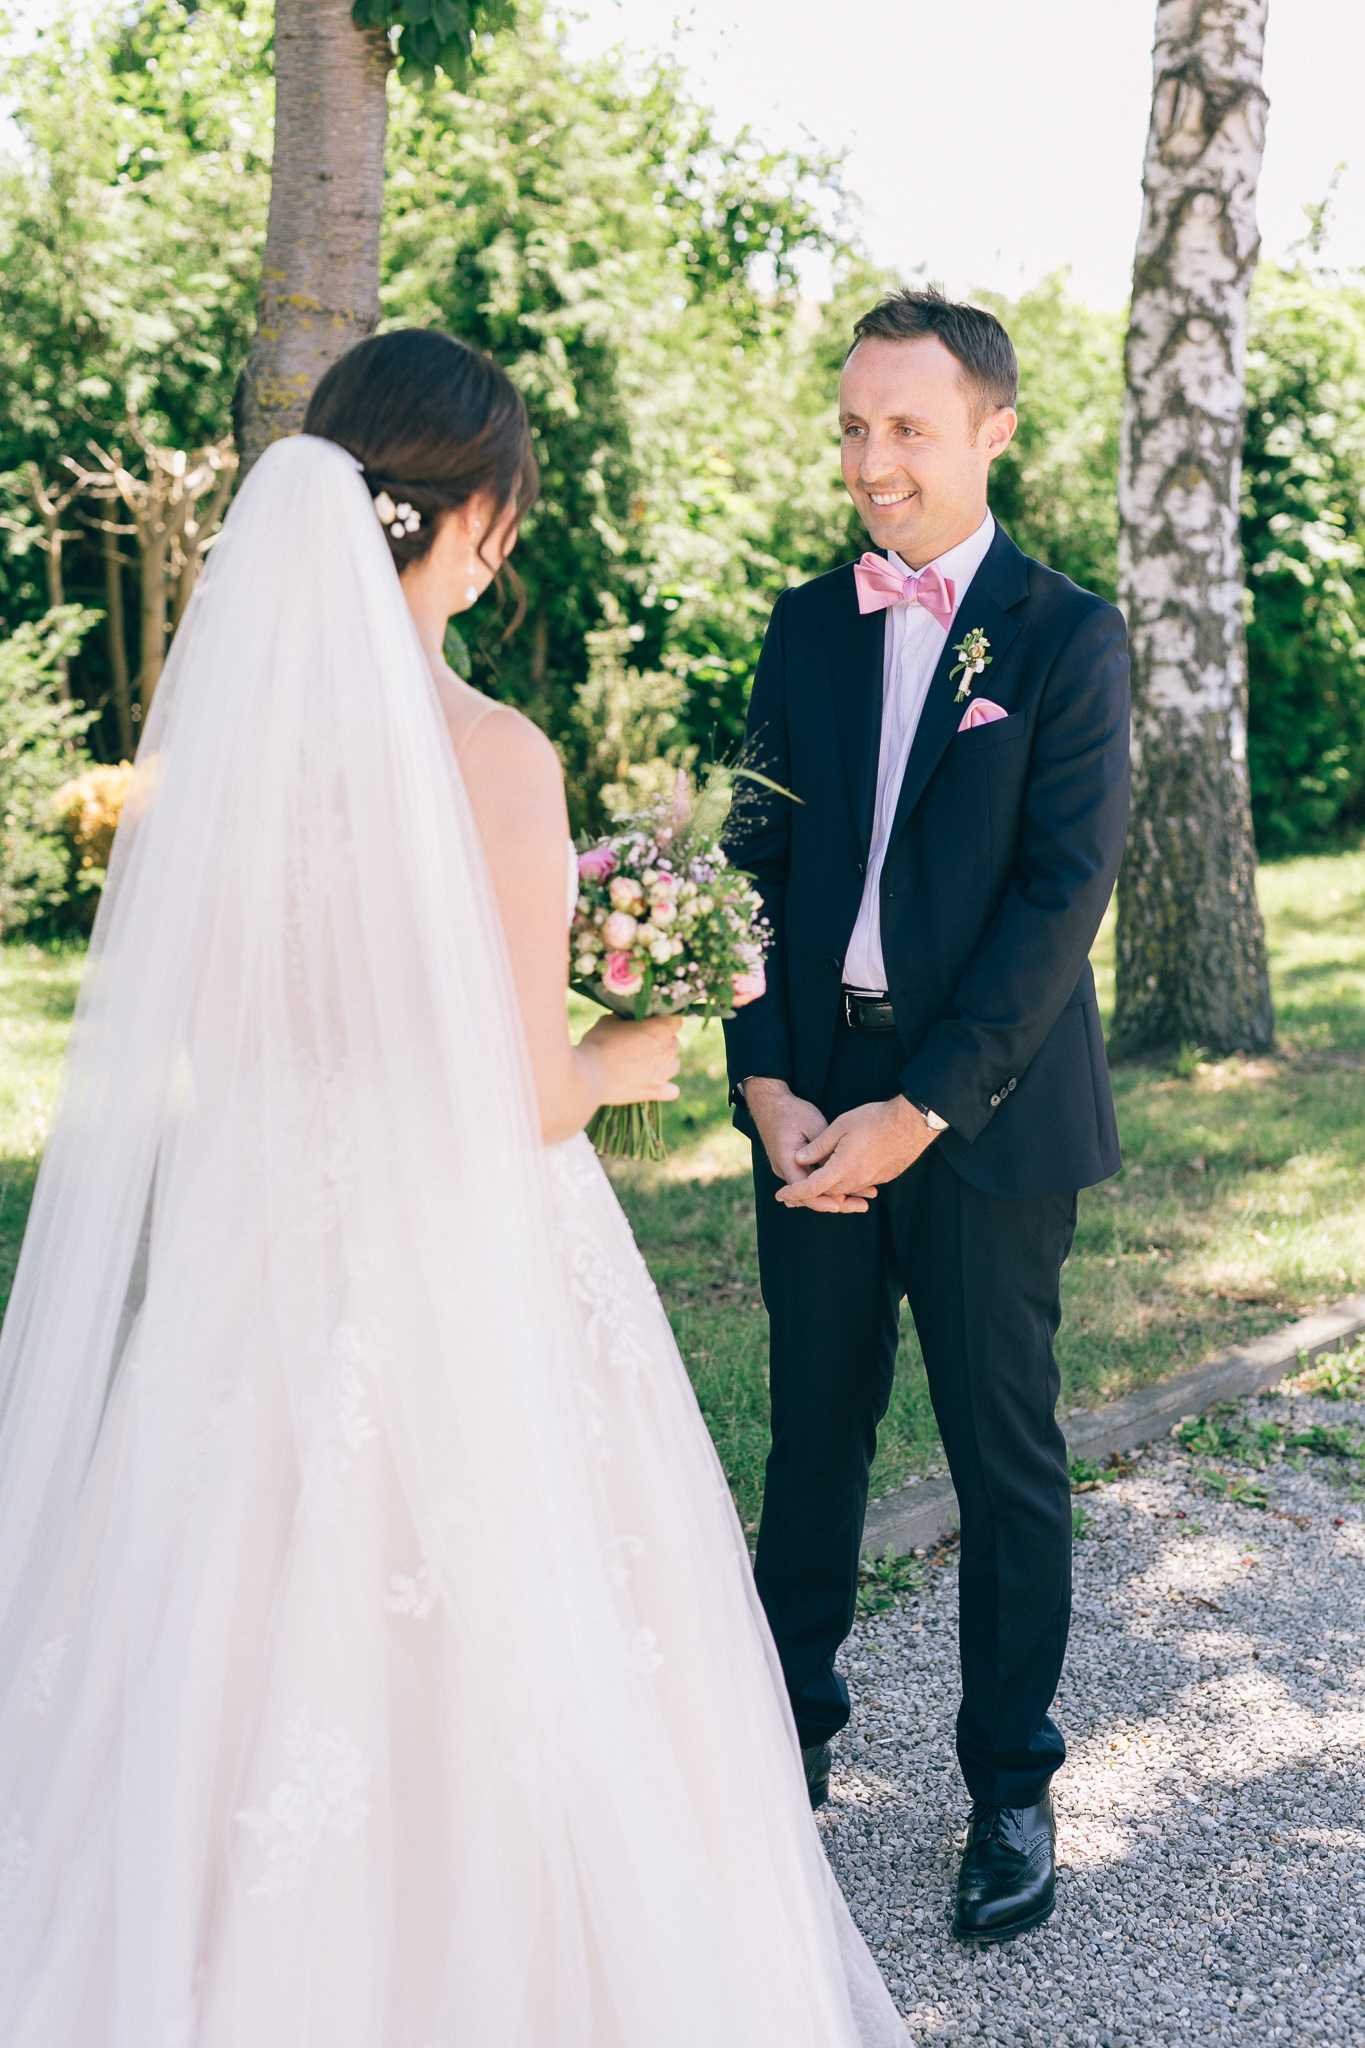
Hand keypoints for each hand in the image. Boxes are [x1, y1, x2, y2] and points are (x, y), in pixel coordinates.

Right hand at [582, 1014, 681, 1105]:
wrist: (588, 1075)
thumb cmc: (598, 1043)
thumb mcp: (610, 1020)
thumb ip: (626, 1019)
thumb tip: (628, 1019)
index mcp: (660, 1029)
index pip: (676, 1019)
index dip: (663, 1019)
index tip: (650, 1021)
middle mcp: (667, 1051)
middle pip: (674, 1041)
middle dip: (662, 1040)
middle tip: (640, 1042)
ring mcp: (663, 1073)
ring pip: (675, 1064)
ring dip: (664, 1061)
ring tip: (646, 1062)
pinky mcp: (654, 1092)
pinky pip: (672, 1091)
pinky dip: (666, 1087)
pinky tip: (654, 1083)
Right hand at [743, 1076, 878, 1215]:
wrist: (770, 1104)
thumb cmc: (792, 1112)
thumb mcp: (813, 1125)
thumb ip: (824, 1150)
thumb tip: (839, 1170)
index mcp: (787, 1160)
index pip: (805, 1191)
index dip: (824, 1200)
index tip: (843, 1204)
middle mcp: (784, 1170)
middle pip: (810, 1196)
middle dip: (836, 1202)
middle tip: (862, 1205)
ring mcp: (787, 1170)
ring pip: (811, 1191)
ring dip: (834, 1195)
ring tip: (861, 1200)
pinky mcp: (793, 1167)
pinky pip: (810, 1182)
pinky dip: (827, 1186)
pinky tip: (849, 1190)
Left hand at [775, 1094, 938, 1209]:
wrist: (911, 1123)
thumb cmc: (875, 1119)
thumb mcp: (840, 1126)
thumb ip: (818, 1146)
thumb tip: (799, 1159)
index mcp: (842, 1168)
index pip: (811, 1188)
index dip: (794, 1192)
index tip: (780, 1195)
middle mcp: (856, 1180)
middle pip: (826, 1193)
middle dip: (808, 1194)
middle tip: (792, 1193)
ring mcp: (872, 1180)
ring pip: (843, 1190)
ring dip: (828, 1189)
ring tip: (815, 1184)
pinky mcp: (883, 1177)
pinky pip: (858, 1185)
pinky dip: (845, 1184)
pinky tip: (842, 1173)